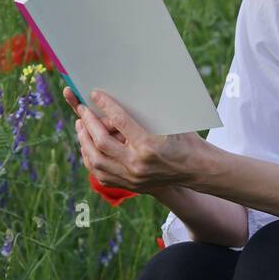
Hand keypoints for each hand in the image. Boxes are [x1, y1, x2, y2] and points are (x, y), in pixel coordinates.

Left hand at [64, 85, 203, 193]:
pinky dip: (90, 159)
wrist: (197, 169)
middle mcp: (138, 164)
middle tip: (82, 109)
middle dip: (88, 122)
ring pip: (96, 161)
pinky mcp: (130, 186)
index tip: (94, 93)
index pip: (120, 121)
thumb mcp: (170, 121)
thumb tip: (121, 95)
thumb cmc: (185, 139)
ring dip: (84, 141)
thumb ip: (144, 112)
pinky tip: (87, 146)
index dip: (105, 105)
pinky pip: (101, 174)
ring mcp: (132, 178)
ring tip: (80, 125)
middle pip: (101, 142)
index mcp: (150, 145)